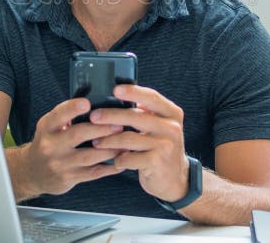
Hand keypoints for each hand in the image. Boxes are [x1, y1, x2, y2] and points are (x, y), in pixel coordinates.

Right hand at [21, 98, 124, 195]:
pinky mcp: (69, 178)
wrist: (32, 172)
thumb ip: (66, 116)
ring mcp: (60, 164)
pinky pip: (93, 173)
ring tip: (125, 142)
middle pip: (77, 134)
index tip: (87, 103)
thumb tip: (95, 103)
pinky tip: (121, 161)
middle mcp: (50, 145)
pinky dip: (110, 167)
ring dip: (110, 149)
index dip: (72, 108)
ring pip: (89, 156)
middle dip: (101, 128)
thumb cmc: (48, 143)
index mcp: (47, 127)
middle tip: (119, 124)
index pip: (58, 115)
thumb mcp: (49, 126)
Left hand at [89, 85, 188, 202]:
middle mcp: (171, 127)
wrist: (176, 179)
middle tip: (94, 117)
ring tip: (96, 142)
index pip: (151, 97)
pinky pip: (129, 158)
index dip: (133, 92)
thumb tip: (120, 96)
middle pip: (135, 117)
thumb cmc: (161, 148)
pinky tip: (115, 160)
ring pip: (128, 139)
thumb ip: (146, 112)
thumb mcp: (160, 127)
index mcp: (171, 113)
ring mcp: (165, 145)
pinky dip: (118, 159)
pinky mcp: (157, 162)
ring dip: (108, 141)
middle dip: (111, 116)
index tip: (115, 89)